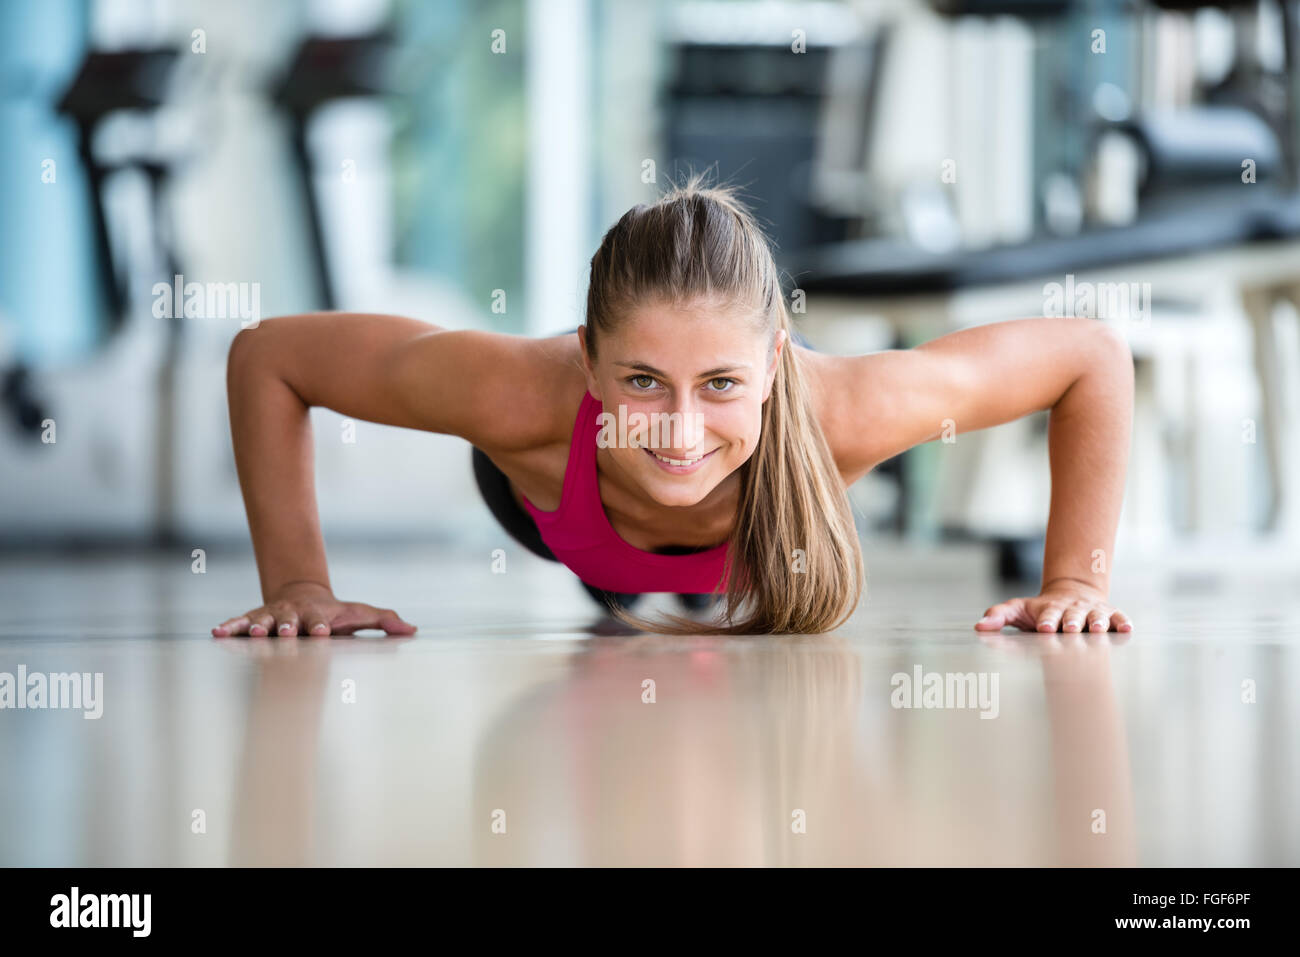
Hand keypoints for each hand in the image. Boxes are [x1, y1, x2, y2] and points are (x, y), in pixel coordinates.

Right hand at [211, 581, 416, 636]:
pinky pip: (239, 622)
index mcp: (319, 616)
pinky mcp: (253, 619)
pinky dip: (228, 626)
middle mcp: (294, 616)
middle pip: (291, 622)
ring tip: (251, 634)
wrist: (303, 594)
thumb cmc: (335, 612)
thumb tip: (413, 630)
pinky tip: (215, 632)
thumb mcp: (360, 614)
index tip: (322, 633)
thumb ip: (385, 621)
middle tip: (287, 634)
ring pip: (264, 621)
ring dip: (257, 627)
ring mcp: (272, 617)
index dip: (322, 627)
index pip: (321, 622)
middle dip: (288, 628)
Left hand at [974, 579, 1131, 633]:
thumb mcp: (1017, 609)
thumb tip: (979, 627)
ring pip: (1095, 616)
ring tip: (1098, 630)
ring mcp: (1091, 612)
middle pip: (1071, 616)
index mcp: (1049, 609)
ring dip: (1097, 623)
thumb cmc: (1040, 610)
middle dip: (1070, 622)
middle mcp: (1071, 610)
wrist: (1071, 592)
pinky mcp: (1108, 614)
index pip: (1047, 615)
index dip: (1046, 621)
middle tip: (1069, 630)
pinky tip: (1126, 628)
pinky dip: (1122, 622)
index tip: (1044, 629)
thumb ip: (998, 616)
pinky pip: (1117, 617)